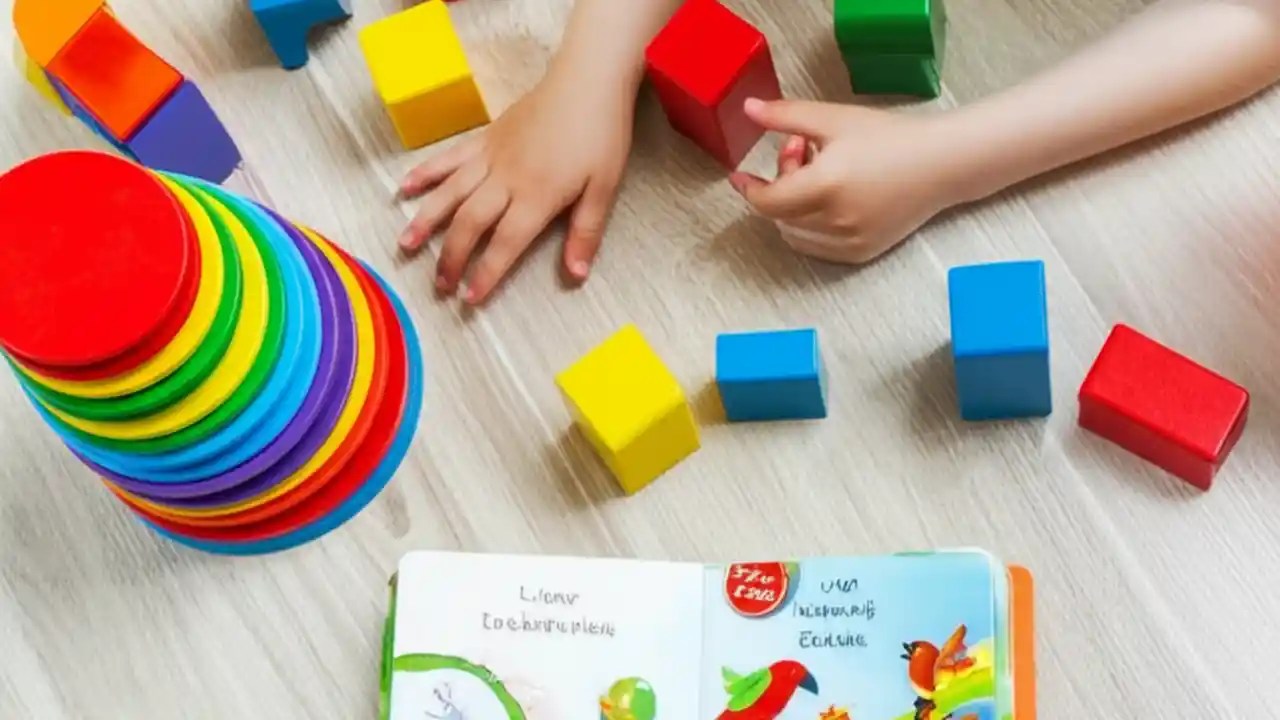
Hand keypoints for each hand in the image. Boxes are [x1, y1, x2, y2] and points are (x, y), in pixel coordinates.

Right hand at [398, 65, 634, 304]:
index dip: (486, 274)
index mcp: (537, 197)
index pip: (505, 245)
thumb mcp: (604, 188)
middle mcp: (506, 180)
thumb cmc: (600, 135)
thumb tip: (576, 274)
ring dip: (426, 221)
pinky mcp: (485, 138)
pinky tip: (404, 188)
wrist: (586, 82)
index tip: (470, 299)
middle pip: (470, 224)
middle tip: (439, 285)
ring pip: (450, 193)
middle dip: (452, 258)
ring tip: (405, 245)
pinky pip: (449, 159)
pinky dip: (425, 173)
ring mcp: (491, 156)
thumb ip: (585, 232)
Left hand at [729, 98, 966, 264]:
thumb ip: (785, 116)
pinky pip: (817, 247)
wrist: (942, 164)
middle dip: (780, 183)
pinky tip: (831, 197)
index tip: (741, 176)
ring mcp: (849, 242)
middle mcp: (835, 221)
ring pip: (795, 234)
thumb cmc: (890, 137)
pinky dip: (810, 226)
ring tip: (818, 172)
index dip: (750, 189)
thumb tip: (747, 109)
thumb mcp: (834, 119)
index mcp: (826, 187)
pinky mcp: (861, 253)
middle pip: (780, 215)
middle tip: (800, 150)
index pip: (767, 202)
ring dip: (793, 206)